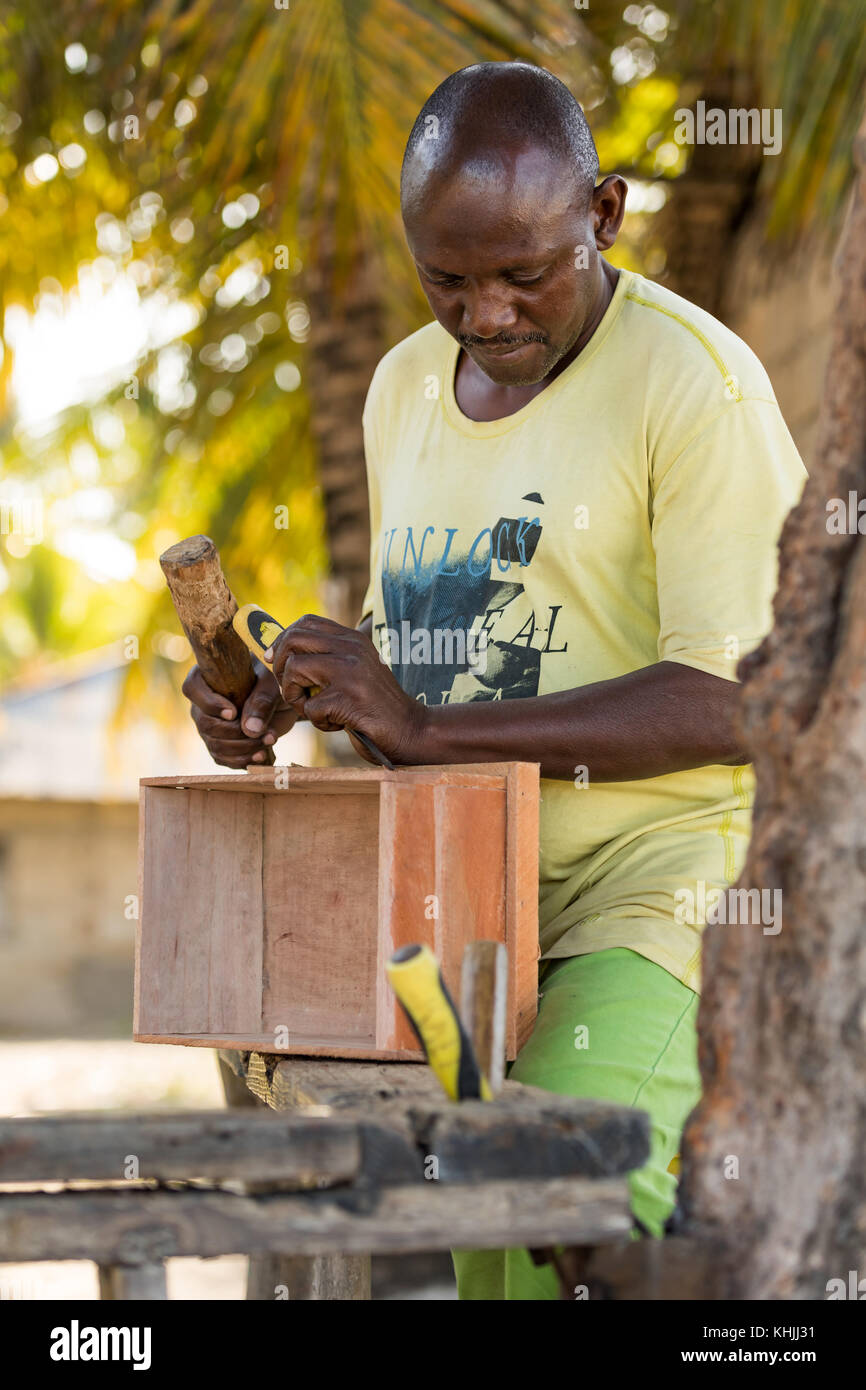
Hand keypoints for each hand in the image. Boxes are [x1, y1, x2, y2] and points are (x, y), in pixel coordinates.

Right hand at [182, 659, 302, 769]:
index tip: (233, 713)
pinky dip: (242, 760)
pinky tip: (261, 755)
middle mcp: (200, 705)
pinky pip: (222, 758)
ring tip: (269, 741)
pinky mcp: (216, 746)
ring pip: (215, 745)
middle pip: (206, 724)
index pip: (192, 688)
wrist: (277, 705)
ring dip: (244, 748)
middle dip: (237, 733)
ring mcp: (206, 727)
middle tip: (265, 732)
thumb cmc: (267, 686)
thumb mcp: (270, 686)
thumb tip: (250, 729)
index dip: (210, 704)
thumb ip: (261, 702)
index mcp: (206, 679)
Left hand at [265, 614, 427, 765]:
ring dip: (294, 697)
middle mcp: (351, 648)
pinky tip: (338, 724)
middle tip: (290, 690)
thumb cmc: (375, 705)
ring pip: (294, 669)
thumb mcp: (354, 671)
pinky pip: (310, 707)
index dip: (282, 640)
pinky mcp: (348, 697)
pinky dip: (319, 721)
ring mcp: (350, 670)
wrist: (411, 730)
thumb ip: (328, 658)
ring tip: (314, 709)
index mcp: (353, 639)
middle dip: (280, 669)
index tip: (276, 661)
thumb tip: (279, 652)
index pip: (306, 622)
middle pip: (293, 639)